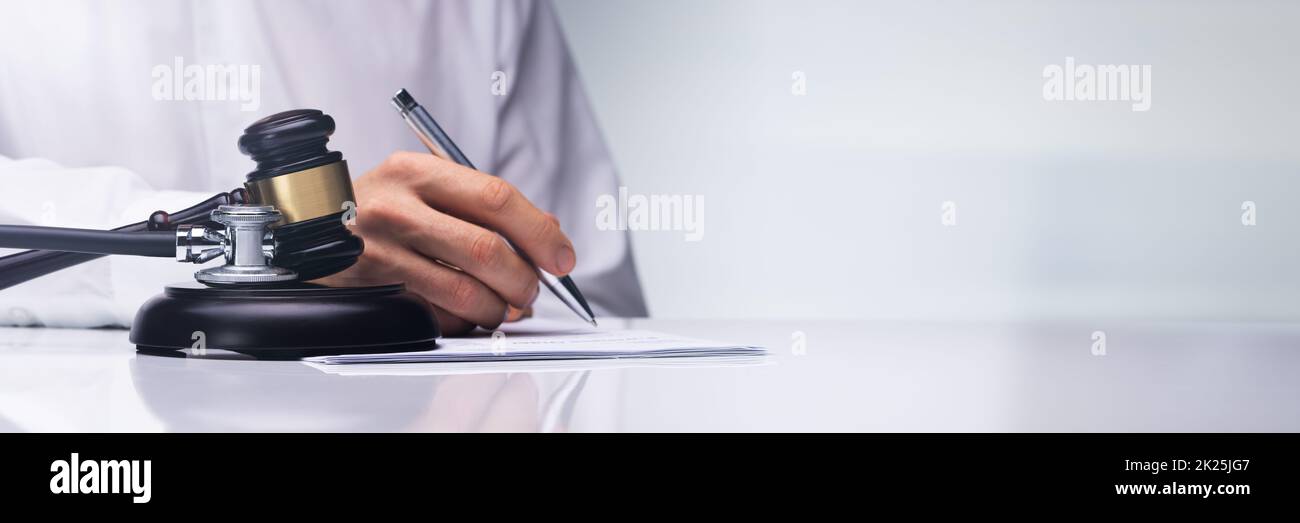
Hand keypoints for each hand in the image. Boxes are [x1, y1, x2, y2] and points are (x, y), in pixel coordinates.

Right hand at [318, 151, 575, 334]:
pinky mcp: (372, 289)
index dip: (539, 232)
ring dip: (499, 308)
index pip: (497, 199)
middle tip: (533, 290)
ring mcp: (380, 251)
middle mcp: (396, 207)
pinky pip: (437, 315)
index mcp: (416, 171)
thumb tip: (549, 231)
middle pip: (487, 250)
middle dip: (524, 280)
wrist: (303, 230)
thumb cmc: (376, 206)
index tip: (561, 256)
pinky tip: (467, 314)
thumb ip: (483, 202)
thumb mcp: (423, 185)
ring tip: (504, 307)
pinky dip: (465, 321)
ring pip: (465, 291)